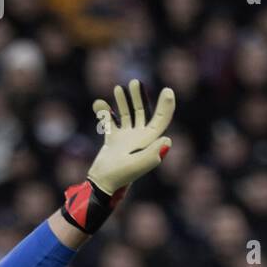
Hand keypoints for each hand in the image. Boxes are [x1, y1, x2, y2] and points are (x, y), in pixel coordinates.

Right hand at [85, 79, 174, 193]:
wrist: (101, 184)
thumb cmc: (121, 176)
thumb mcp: (138, 164)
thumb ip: (153, 152)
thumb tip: (167, 139)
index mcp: (149, 141)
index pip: (161, 119)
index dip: (166, 105)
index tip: (167, 90)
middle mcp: (139, 137)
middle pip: (142, 112)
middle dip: (139, 97)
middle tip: (134, 82)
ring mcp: (126, 138)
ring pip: (127, 115)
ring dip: (123, 101)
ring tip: (119, 88)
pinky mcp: (112, 140)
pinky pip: (110, 122)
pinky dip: (104, 113)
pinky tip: (99, 103)